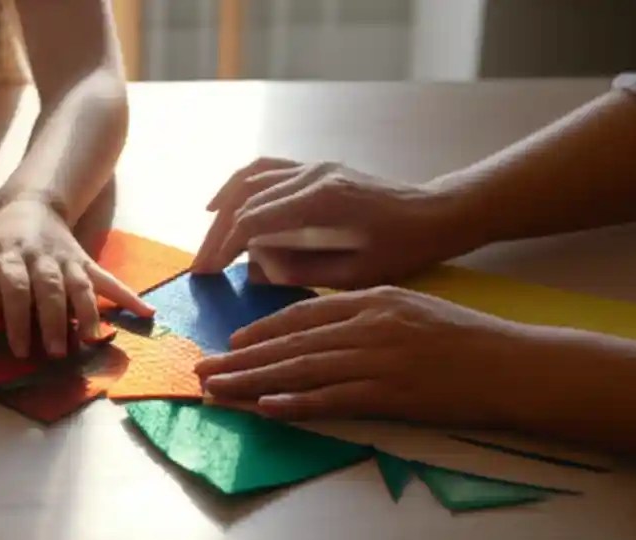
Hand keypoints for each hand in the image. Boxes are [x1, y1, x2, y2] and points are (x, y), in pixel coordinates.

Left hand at [0, 197, 153, 357]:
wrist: (35, 204)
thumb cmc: (5, 237)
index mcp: (11, 255)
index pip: (15, 288)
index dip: (18, 318)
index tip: (21, 349)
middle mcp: (42, 257)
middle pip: (50, 290)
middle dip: (54, 322)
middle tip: (57, 353)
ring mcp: (68, 260)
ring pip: (80, 286)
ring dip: (88, 314)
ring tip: (92, 341)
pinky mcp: (87, 263)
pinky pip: (109, 280)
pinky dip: (129, 296)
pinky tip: (147, 313)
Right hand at [193, 158, 472, 286]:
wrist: (435, 214)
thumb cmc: (403, 250)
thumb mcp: (355, 273)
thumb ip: (301, 270)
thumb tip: (254, 271)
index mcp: (321, 202)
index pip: (254, 220)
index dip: (225, 249)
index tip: (207, 275)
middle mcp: (312, 175)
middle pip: (245, 200)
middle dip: (217, 235)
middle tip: (200, 268)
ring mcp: (313, 167)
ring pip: (251, 180)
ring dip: (223, 210)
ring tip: (208, 241)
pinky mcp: (317, 168)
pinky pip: (266, 170)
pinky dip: (240, 186)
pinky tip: (223, 204)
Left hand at [195, 286, 541, 425]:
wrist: (513, 364)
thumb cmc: (467, 339)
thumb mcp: (413, 307)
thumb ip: (368, 313)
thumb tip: (326, 328)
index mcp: (372, 299)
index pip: (303, 313)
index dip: (263, 330)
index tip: (233, 343)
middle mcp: (368, 325)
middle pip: (291, 344)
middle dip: (241, 359)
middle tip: (202, 370)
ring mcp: (378, 360)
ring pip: (301, 371)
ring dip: (254, 383)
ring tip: (218, 392)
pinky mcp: (390, 395)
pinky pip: (333, 400)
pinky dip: (297, 405)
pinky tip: (266, 410)